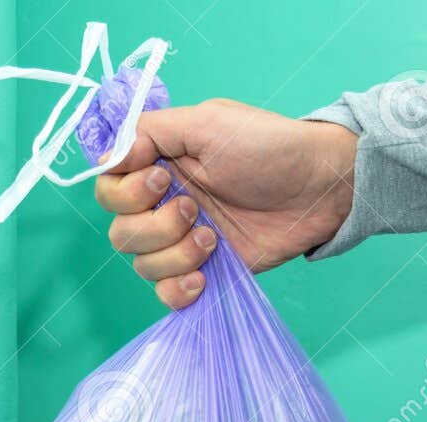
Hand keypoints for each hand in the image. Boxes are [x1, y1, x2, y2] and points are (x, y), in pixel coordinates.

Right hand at [94, 99, 357, 308]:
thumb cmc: (268, 146)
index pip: (108, 187)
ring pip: (142, 264)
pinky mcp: (202, 270)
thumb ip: (151, 130)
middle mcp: (162, 204)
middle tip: (194, 208)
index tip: (162, 177)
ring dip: (176, 253)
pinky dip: (178, 289)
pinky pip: (165, 293)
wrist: (318, 188)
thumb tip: (110, 154)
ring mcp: (180, 241)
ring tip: (213, 237)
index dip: (126, 191)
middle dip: (154, 225)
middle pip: (120, 231)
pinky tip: (204, 275)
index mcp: (157, 164)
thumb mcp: (207, 121)